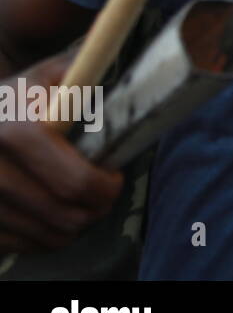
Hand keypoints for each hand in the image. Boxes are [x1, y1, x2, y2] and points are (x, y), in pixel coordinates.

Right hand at [0, 55, 122, 252]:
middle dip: (97, 208)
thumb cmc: (21, 93)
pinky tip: (52, 211)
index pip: (76, 182)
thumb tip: (136, 67)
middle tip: (105, 194)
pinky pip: (22, 245)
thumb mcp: (52, 73)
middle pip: (66, 216)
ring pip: (48, 236)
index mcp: (16, 130)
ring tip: (81, 201)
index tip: (114, 176)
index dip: (105, 186)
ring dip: (74, 224)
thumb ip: (89, 72)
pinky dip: (44, 235)